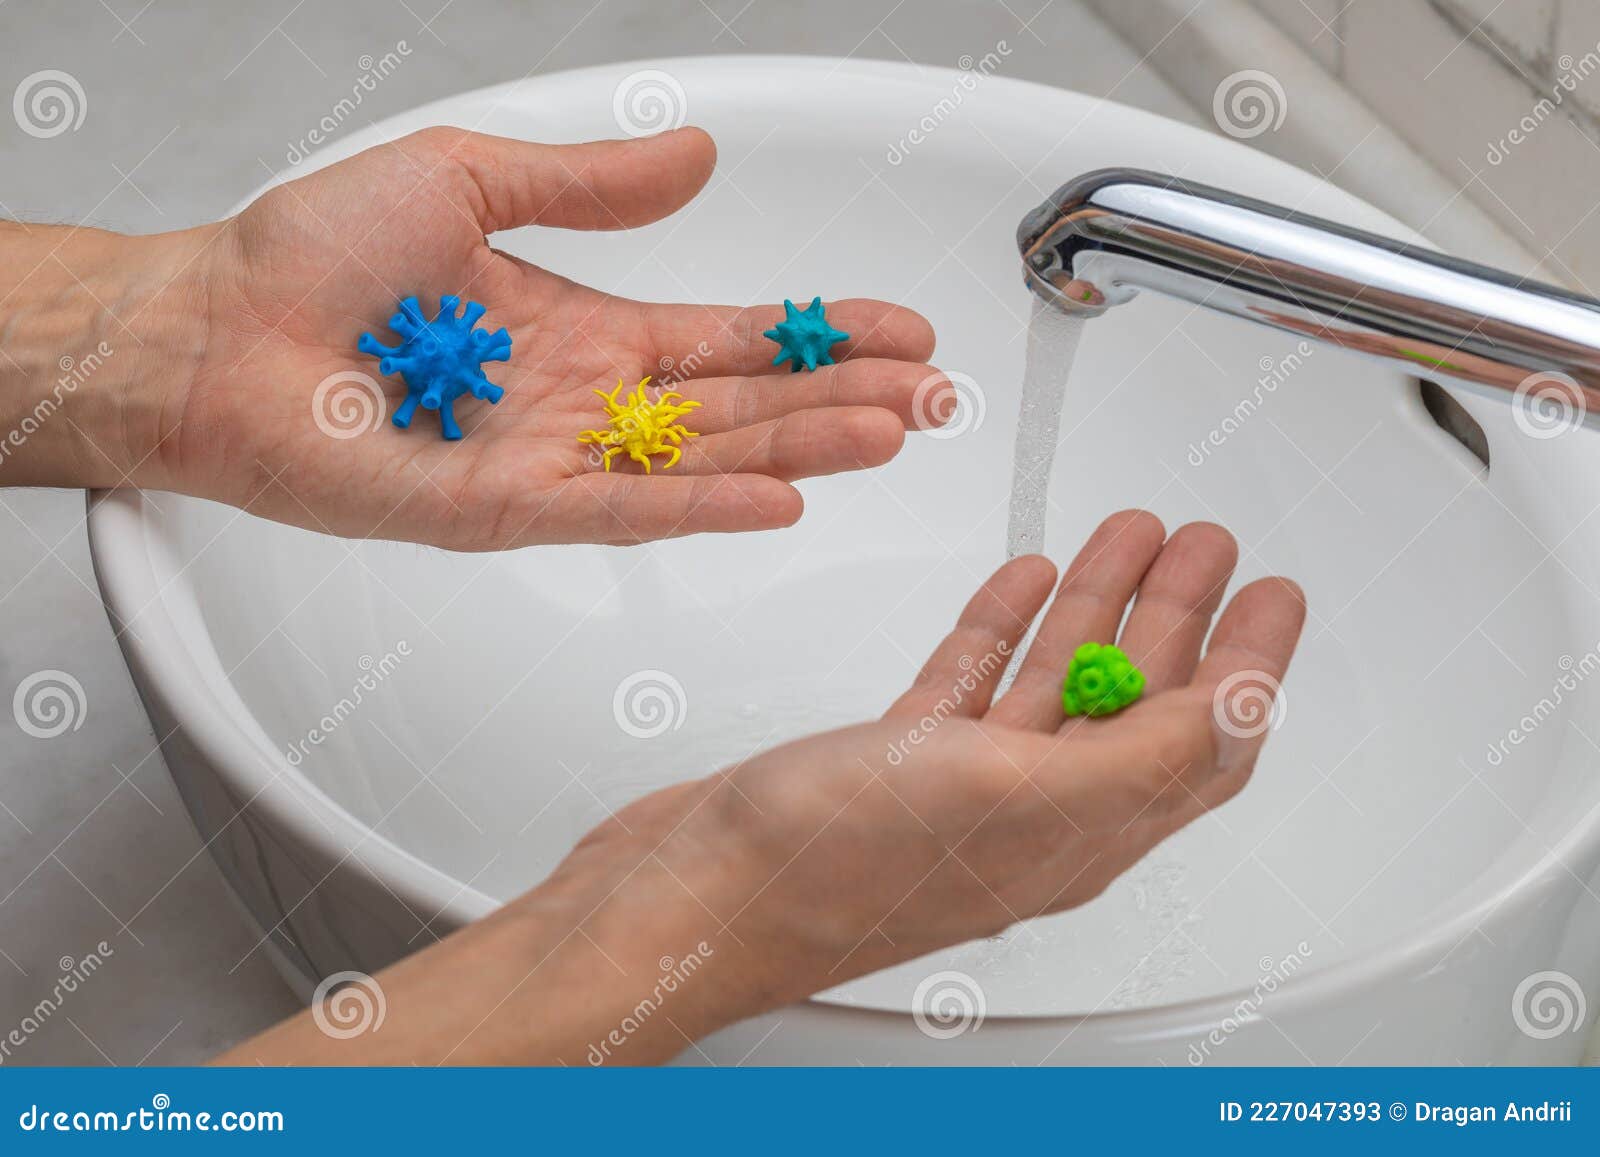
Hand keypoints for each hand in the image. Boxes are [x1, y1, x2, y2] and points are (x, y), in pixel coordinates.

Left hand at [139, 127, 940, 547]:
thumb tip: (699, 159)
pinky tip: (778, 497)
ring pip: (700, 462)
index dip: (820, 334)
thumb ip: (591, 185)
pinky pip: (618, 510)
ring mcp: (553, 463)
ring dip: (797, 450)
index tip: (900, 330)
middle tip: (934, 401)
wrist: (210, 327)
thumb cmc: (315, 256)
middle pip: (741, 407)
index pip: (732, 339)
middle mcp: (586, 404)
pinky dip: (699, 506)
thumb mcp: (471, 180)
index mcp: (588, 330)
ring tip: (889, 436)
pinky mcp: (504, 513)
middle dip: (841, 401)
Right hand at [576, 510, 1305, 1037]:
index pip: (1200, 742)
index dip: (1250, 663)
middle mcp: (1030, 811)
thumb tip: (1244, 712)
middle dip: (1177, 614)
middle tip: (1205, 545)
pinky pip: (973, 682)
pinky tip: (1019, 582)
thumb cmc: (828, 868)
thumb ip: (1139, 757)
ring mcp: (962, 785)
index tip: (1275, 591)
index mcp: (1078, 830)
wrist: (693, 893)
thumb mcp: (1008, 799)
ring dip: (1096, 605)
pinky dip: (1004, 627)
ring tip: (1128, 536)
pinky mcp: (896, 763)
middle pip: (1134, 699)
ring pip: (1054, 680)